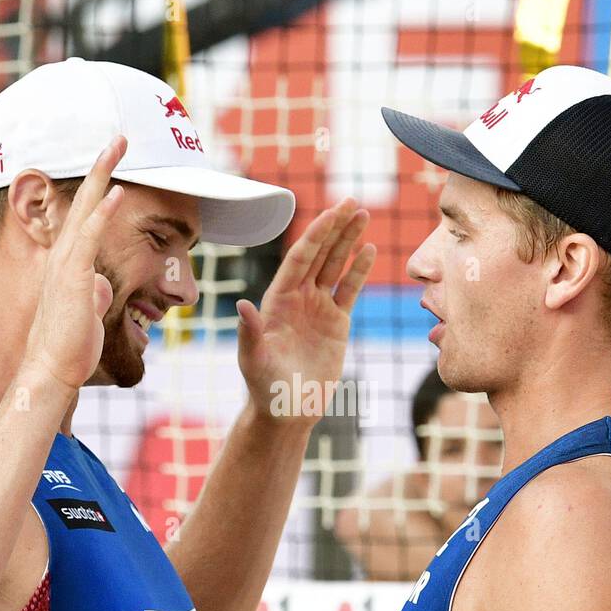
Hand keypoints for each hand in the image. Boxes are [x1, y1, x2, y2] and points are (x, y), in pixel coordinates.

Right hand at [22, 138, 126, 391]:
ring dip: (103, 174)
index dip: (101, 187)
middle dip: (101, 165)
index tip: (114, 162)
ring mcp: (67, 262)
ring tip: (120, 145)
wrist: (51, 368)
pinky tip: (117, 191)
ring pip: (87, 208)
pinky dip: (103, 212)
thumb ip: (94, 293)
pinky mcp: (74, 276)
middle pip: (85, 199)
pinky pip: (90, 236)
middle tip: (119, 136)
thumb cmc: (70, 346)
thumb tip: (103, 285)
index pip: (87, 215)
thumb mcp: (87, 311)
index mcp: (70, 261)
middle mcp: (65, 254)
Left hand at [237, 199, 375, 424]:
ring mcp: (318, 308)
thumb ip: (250, 333)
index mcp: (277, 300)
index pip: (300, 258)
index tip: (333, 212)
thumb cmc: (265, 388)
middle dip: (335, 227)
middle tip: (352, 200)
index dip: (317, 234)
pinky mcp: (336, 323)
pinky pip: (349, 290)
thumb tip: (242, 306)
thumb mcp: (253, 361)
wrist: (287, 410)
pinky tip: (369, 250)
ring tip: (364, 215)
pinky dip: (359, 270)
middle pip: (319, 254)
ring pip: (335, 266)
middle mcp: (298, 298)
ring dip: (349, 241)